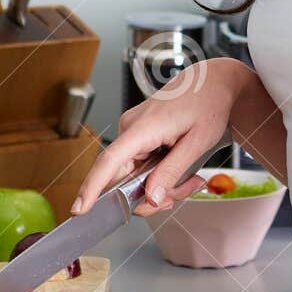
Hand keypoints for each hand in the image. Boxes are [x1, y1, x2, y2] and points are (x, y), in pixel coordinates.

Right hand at [71, 57, 246, 216]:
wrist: (212, 82)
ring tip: (190, 178)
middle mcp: (130, 130)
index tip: (80, 209)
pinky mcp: (138, 137)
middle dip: (154, 195)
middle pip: (126, 180)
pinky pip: (141, 167)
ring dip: (163, 186)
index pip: (109, 161)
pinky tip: (182, 170)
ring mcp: (132, 133)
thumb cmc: (207, 104)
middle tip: (185, 191)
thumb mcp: (197, 143)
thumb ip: (171, 173)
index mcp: (142, 128)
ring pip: (136, 177)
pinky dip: (161, 175)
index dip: (92, 187)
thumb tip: (150, 198)